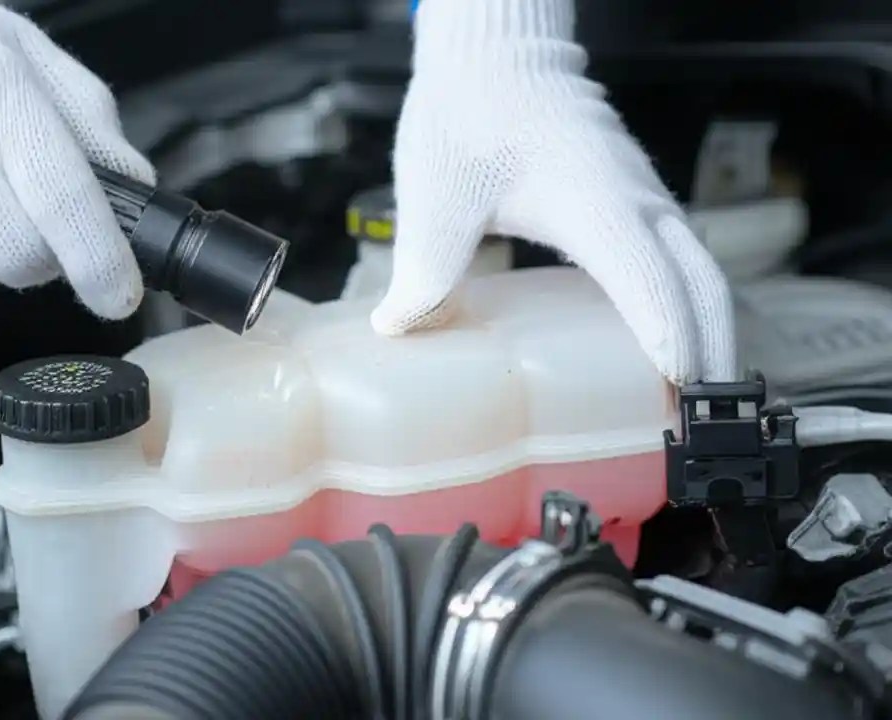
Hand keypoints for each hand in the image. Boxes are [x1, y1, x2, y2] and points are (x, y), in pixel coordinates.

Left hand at [373, 0, 735, 383]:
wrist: (494, 57)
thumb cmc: (472, 110)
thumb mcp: (439, 191)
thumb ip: (427, 262)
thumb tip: (401, 326)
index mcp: (595, 202)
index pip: (651, 281)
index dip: (669, 339)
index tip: (681, 392)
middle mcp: (635, 202)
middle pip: (703, 287)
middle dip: (713, 354)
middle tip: (703, 422)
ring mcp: (642, 199)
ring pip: (701, 273)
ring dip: (708, 332)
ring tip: (693, 400)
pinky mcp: (633, 201)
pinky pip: (679, 261)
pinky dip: (687, 307)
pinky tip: (659, 345)